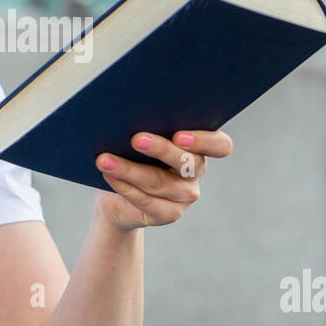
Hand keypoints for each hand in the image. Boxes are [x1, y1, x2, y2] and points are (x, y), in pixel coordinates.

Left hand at [94, 130, 232, 232]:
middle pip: (188, 162)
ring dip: (130, 169)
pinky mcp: (169, 214)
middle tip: (135, 139)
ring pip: (160, 182)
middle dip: (161, 149)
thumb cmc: (129, 153)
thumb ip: (144, 124)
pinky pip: (148, 202)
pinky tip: (109, 176)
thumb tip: (127, 111)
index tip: (179, 135)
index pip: (220, 145)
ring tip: (105, 160)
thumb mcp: (138, 137)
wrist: (116, 196)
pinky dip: (126, 188)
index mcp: (198, 146)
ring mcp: (185, 195)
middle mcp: (196, 171)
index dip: (204, 140)